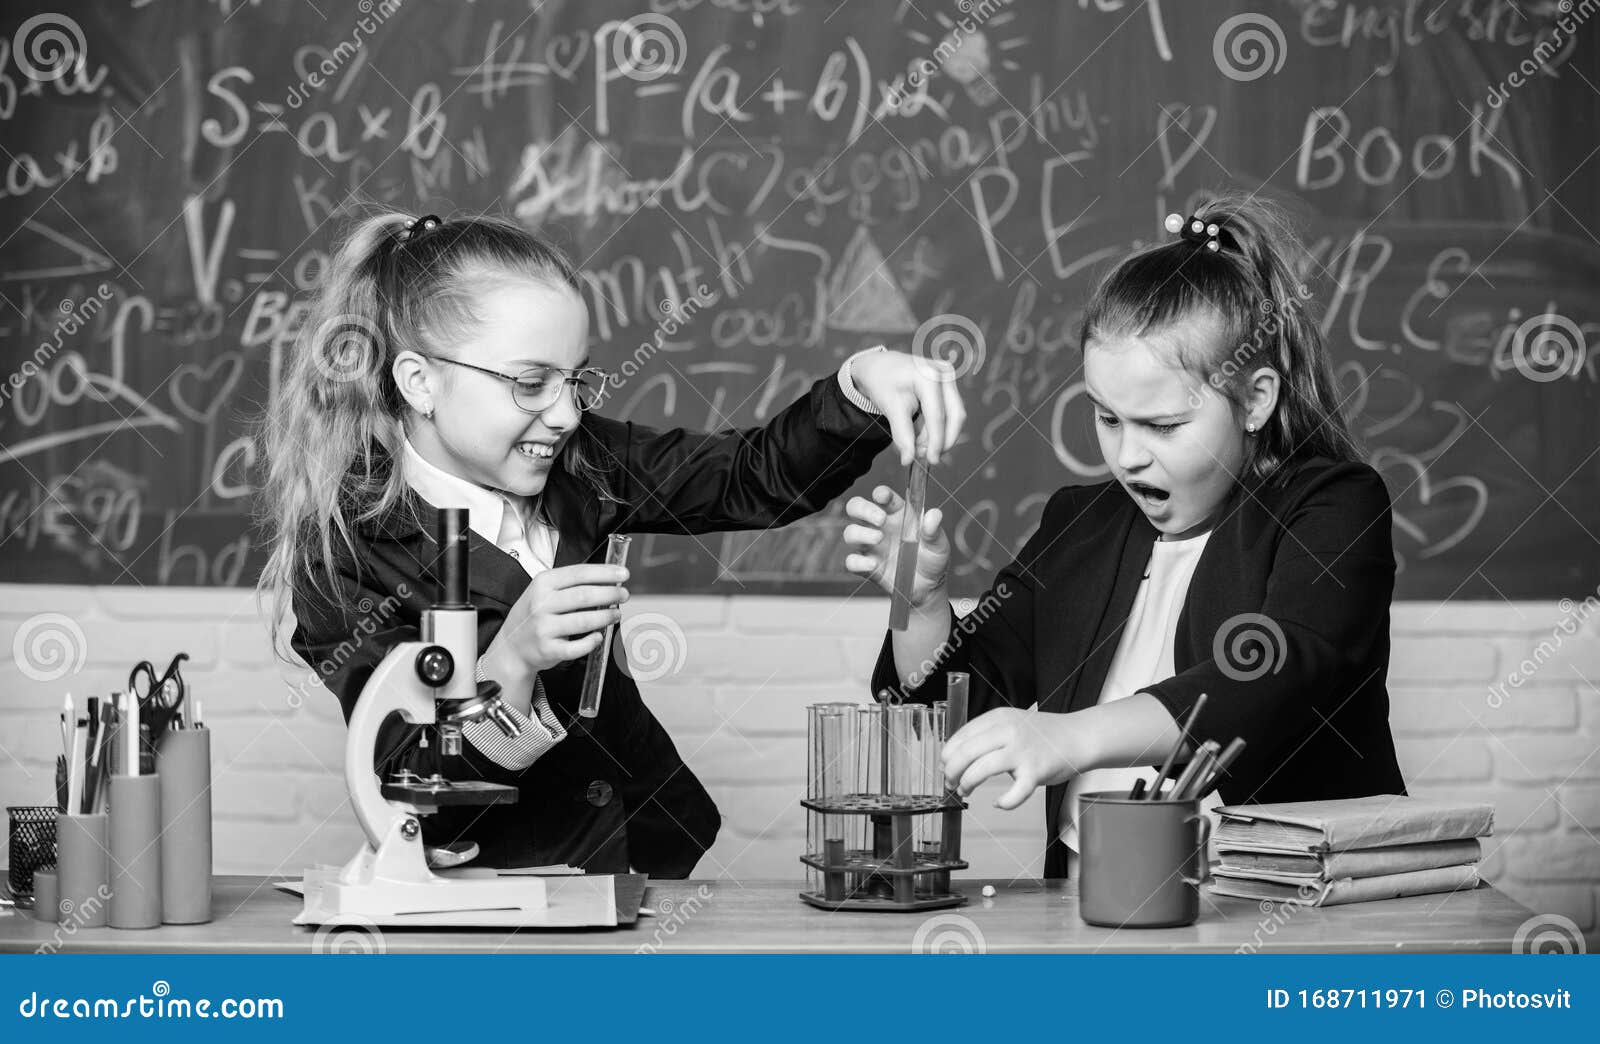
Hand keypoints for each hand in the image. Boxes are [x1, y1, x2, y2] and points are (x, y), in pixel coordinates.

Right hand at [487, 563, 628, 673]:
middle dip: (610, 594)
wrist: (511, 645)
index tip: (623, 574)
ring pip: (583, 621)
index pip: (579, 573)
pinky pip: (576, 647)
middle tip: (624, 595)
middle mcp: (541, 604)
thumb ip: (570, 584)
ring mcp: (543, 628)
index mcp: (543, 584)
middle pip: (584, 596)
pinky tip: (598, 636)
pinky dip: (591, 642)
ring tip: (616, 614)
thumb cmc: (533, 615)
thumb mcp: (544, 591)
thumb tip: (608, 581)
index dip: (605, 573)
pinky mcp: (548, 649)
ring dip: (605, 617)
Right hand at [843, 484, 949, 608]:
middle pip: (856, 508)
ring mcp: (870, 546)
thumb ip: (934, 531)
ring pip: (851, 532)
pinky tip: (873, 564)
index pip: (883, 497)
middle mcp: (880, 527)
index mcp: (897, 514)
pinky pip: (851, 561)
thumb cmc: (931, 560)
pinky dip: (857, 562)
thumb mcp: (939, 545)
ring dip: (861, 533)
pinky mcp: (866, 566)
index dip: (880, 494)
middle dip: (863, 509)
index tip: (883, 496)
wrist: (928, 588)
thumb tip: (933, 515)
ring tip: (879, 539)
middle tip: (880, 519)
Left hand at [849, 349, 965, 464]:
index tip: (931, 460)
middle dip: (941, 439)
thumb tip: (908, 459)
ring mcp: (949, 377)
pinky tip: (920, 432)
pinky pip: (948, 412)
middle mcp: (944, 372)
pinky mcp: (949, 384)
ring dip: (937, 435)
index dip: (936, 441)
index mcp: (928, 375)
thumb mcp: (890, 408)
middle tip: (925, 456)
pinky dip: (934, 426)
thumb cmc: (883, 382)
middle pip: (954, 415)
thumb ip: (902, 434)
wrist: (880, 367)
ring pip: (953, 416)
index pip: (938, 415)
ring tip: (916, 443)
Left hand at [942, 708, 1088, 809]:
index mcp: (998, 718)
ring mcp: (1022, 751)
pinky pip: (1014, 793)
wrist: (1077, 737)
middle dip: (952, 772)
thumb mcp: (1010, 723)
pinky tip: (1000, 802)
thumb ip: (985, 736)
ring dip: (967, 784)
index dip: (947, 756)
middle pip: (966, 753)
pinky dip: (1004, 802)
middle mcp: (1008, 731)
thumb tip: (954, 758)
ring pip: (982, 770)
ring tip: (966, 791)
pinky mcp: (1036, 771)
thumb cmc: (1042, 735)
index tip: (945, 767)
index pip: (960, 737)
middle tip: (950, 782)